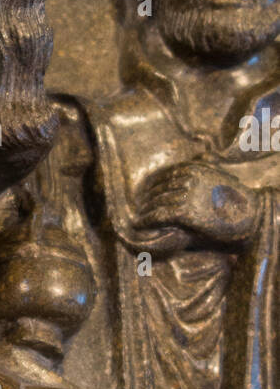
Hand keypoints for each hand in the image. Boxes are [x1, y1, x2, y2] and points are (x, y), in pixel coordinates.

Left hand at [133, 161, 257, 248]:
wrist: (249, 214)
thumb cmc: (235, 199)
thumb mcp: (216, 177)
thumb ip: (201, 172)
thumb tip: (195, 164)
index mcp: (195, 168)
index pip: (165, 175)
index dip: (152, 185)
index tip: (145, 192)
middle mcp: (188, 179)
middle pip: (158, 189)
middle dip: (146, 198)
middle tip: (139, 206)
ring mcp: (186, 195)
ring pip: (156, 203)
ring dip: (144, 211)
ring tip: (139, 217)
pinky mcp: (185, 212)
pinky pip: (158, 215)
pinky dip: (146, 220)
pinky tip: (139, 224)